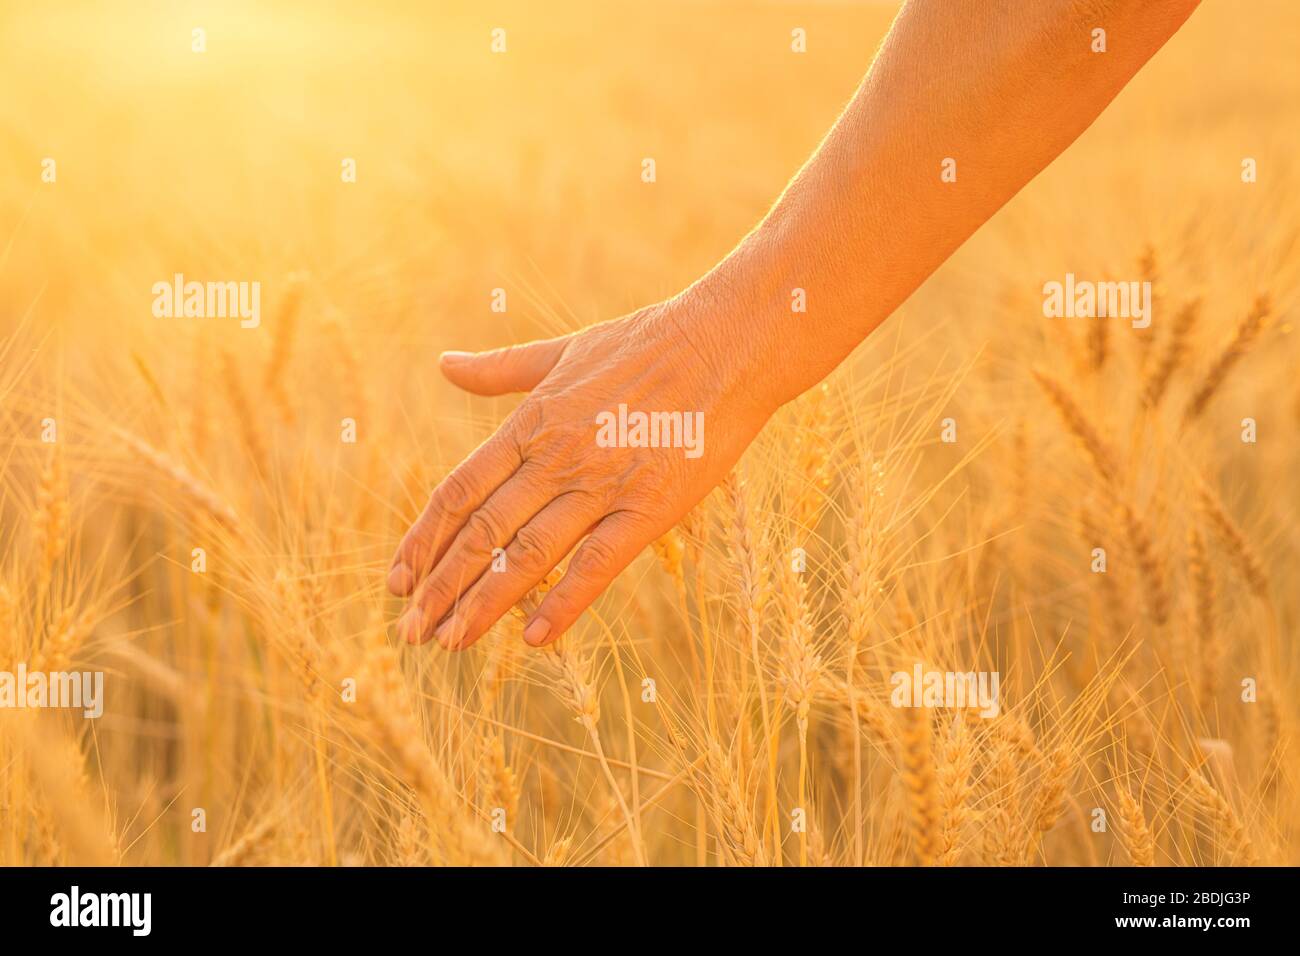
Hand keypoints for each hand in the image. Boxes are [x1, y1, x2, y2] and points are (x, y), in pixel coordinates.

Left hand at [387, 292, 780, 649]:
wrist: (727, 343)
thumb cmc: (647, 342)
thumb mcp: (564, 351)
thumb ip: (500, 369)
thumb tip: (443, 365)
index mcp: (532, 421)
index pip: (460, 491)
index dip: (425, 540)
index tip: (398, 580)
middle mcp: (556, 457)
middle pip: (482, 531)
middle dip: (442, 586)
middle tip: (411, 632)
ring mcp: (602, 484)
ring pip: (528, 553)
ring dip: (484, 603)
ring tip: (451, 643)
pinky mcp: (650, 507)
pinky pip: (597, 564)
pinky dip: (563, 603)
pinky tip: (533, 639)